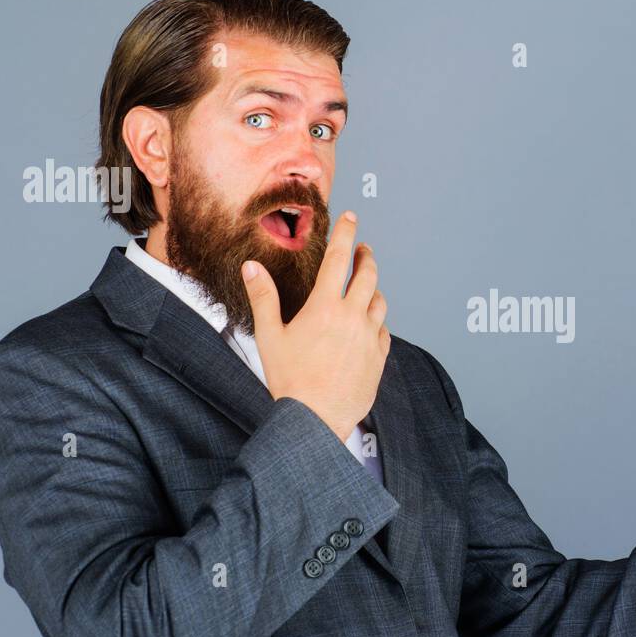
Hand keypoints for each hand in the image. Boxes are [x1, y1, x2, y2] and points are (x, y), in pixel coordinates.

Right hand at [241, 211, 390, 441]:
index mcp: (325, 307)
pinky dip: (377, 321)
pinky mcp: (379, 357)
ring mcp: (370, 337)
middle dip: (366, 257)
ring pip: (380, 302)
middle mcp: (353, 317)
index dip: (345, 233)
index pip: (338, 258)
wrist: (316, 419)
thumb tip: (251, 266)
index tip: (351, 216)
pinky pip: (384, 330)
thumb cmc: (290, 380)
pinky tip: (370, 324)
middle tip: (363, 249)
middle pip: (369, 275)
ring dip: (374, 289)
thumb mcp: (269, 336)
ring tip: (367, 287)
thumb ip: (263, 297)